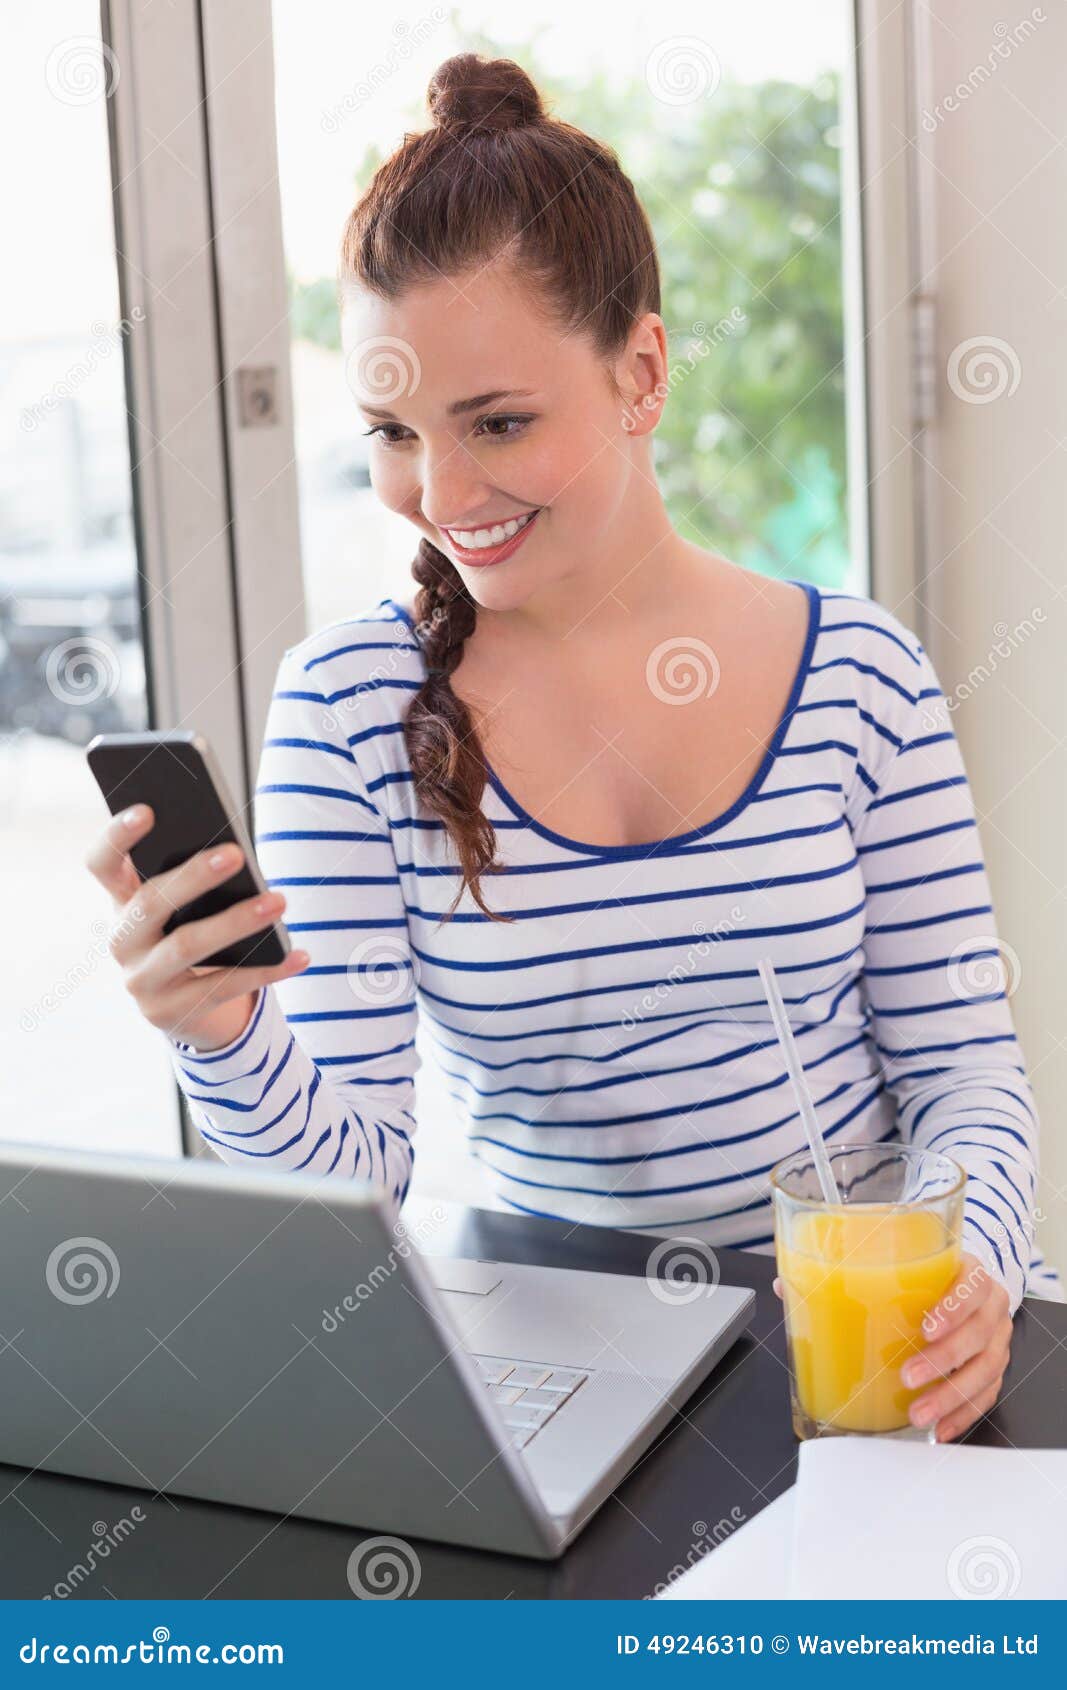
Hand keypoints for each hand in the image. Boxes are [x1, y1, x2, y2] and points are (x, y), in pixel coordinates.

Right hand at [85, 802, 308, 1049]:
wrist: (186, 1008)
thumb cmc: (191, 934)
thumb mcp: (184, 908)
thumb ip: (194, 882)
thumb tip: (235, 854)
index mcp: (121, 901)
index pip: (102, 863)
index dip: (117, 836)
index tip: (147, 810)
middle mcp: (122, 940)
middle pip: (150, 903)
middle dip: (193, 877)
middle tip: (236, 854)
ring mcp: (141, 980)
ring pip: (186, 946)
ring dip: (236, 922)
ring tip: (279, 901)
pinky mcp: (171, 1012)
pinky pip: (223, 987)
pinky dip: (267, 969)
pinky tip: (300, 955)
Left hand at [772, 1249, 1012, 1441]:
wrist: (959, 1285)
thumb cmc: (918, 1277)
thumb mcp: (888, 1266)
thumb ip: (842, 1273)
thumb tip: (784, 1286)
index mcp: (964, 1270)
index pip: (969, 1284)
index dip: (952, 1307)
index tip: (926, 1327)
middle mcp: (988, 1304)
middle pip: (979, 1332)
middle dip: (943, 1360)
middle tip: (908, 1376)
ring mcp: (995, 1337)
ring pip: (985, 1369)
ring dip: (952, 1396)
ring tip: (920, 1413)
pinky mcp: (993, 1366)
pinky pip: (987, 1395)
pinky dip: (964, 1415)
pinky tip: (941, 1429)